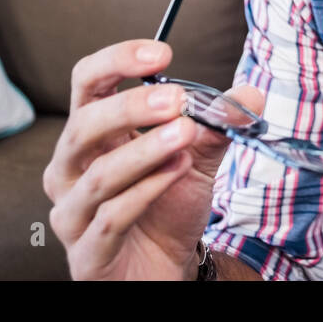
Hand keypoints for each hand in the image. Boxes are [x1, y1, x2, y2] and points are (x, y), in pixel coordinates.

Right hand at [43, 39, 265, 279]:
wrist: (164, 268)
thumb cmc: (167, 208)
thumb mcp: (197, 158)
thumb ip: (217, 126)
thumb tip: (251, 94)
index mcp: (93, 135)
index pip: (87, 83)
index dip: (116, 62)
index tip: (161, 53)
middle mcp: (71, 169)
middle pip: (82, 125)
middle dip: (130, 107)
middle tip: (177, 100)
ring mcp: (73, 212)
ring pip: (98, 175)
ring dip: (145, 151)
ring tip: (186, 135)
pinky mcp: (87, 252)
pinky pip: (111, 217)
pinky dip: (146, 192)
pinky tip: (177, 173)